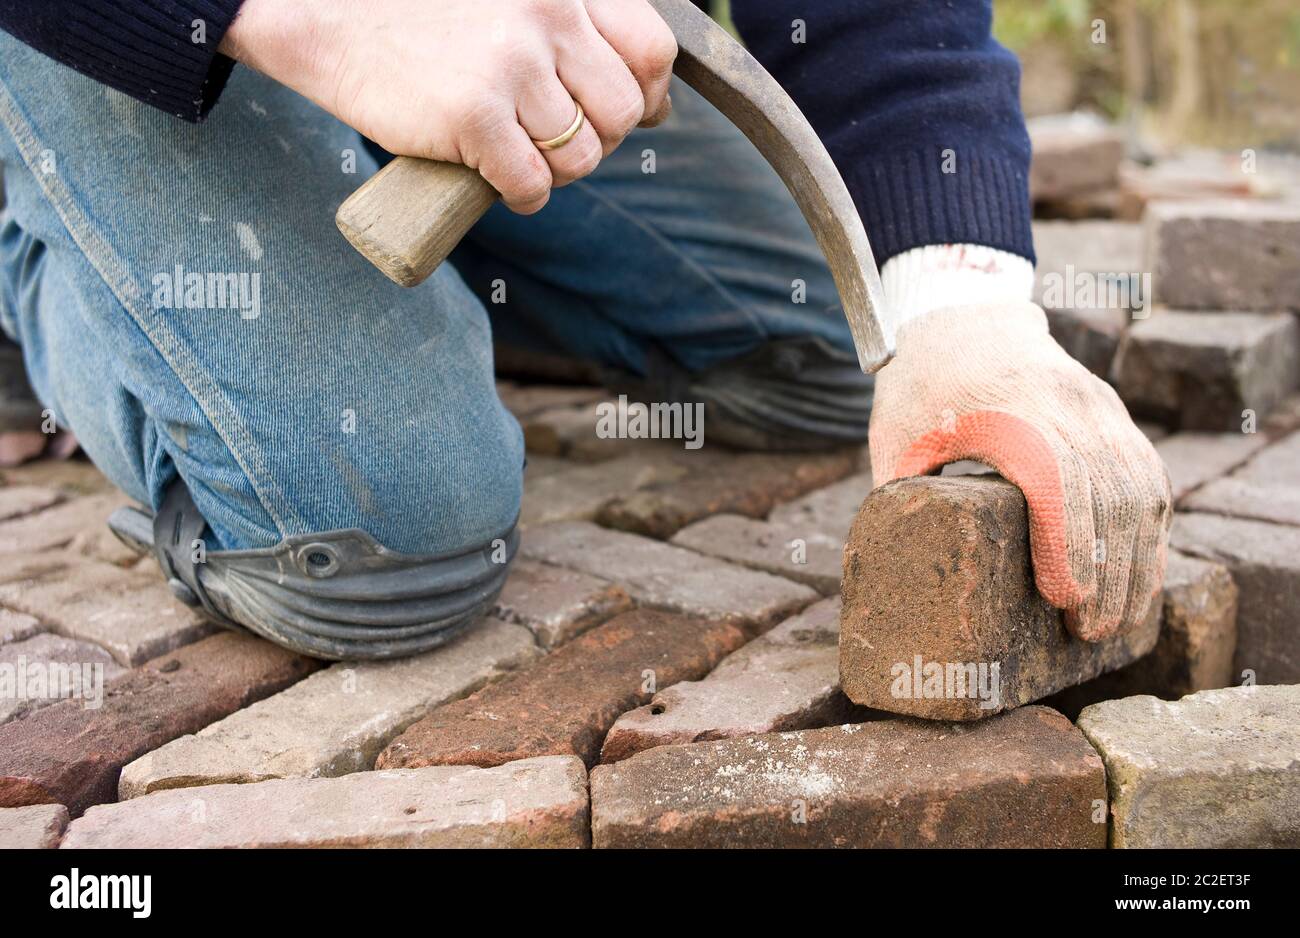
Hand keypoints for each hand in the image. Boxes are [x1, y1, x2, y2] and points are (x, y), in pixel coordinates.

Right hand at [220, 0, 676, 212]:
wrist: (327, 15)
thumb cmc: (421, 13)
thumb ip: (572, 29)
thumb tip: (652, 103)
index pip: (652, 50)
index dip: (646, 94)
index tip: (619, 113)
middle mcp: (548, 15)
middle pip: (623, 111)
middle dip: (597, 138)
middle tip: (554, 140)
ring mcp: (512, 65)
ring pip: (582, 155)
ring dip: (557, 172)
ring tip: (519, 157)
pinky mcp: (474, 114)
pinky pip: (535, 184)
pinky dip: (525, 196)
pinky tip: (500, 182)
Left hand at [868, 302, 1172, 640]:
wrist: (966, 314)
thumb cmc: (923, 382)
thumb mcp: (895, 435)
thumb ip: (902, 497)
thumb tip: (901, 571)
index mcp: (1009, 408)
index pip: (1056, 477)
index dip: (1067, 542)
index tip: (1064, 601)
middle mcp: (1069, 405)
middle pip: (1110, 495)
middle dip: (1107, 573)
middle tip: (1089, 634)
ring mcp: (1100, 407)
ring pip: (1141, 490)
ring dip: (1137, 562)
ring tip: (1119, 623)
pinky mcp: (1115, 415)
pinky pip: (1148, 477)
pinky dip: (1149, 532)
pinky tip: (1140, 578)